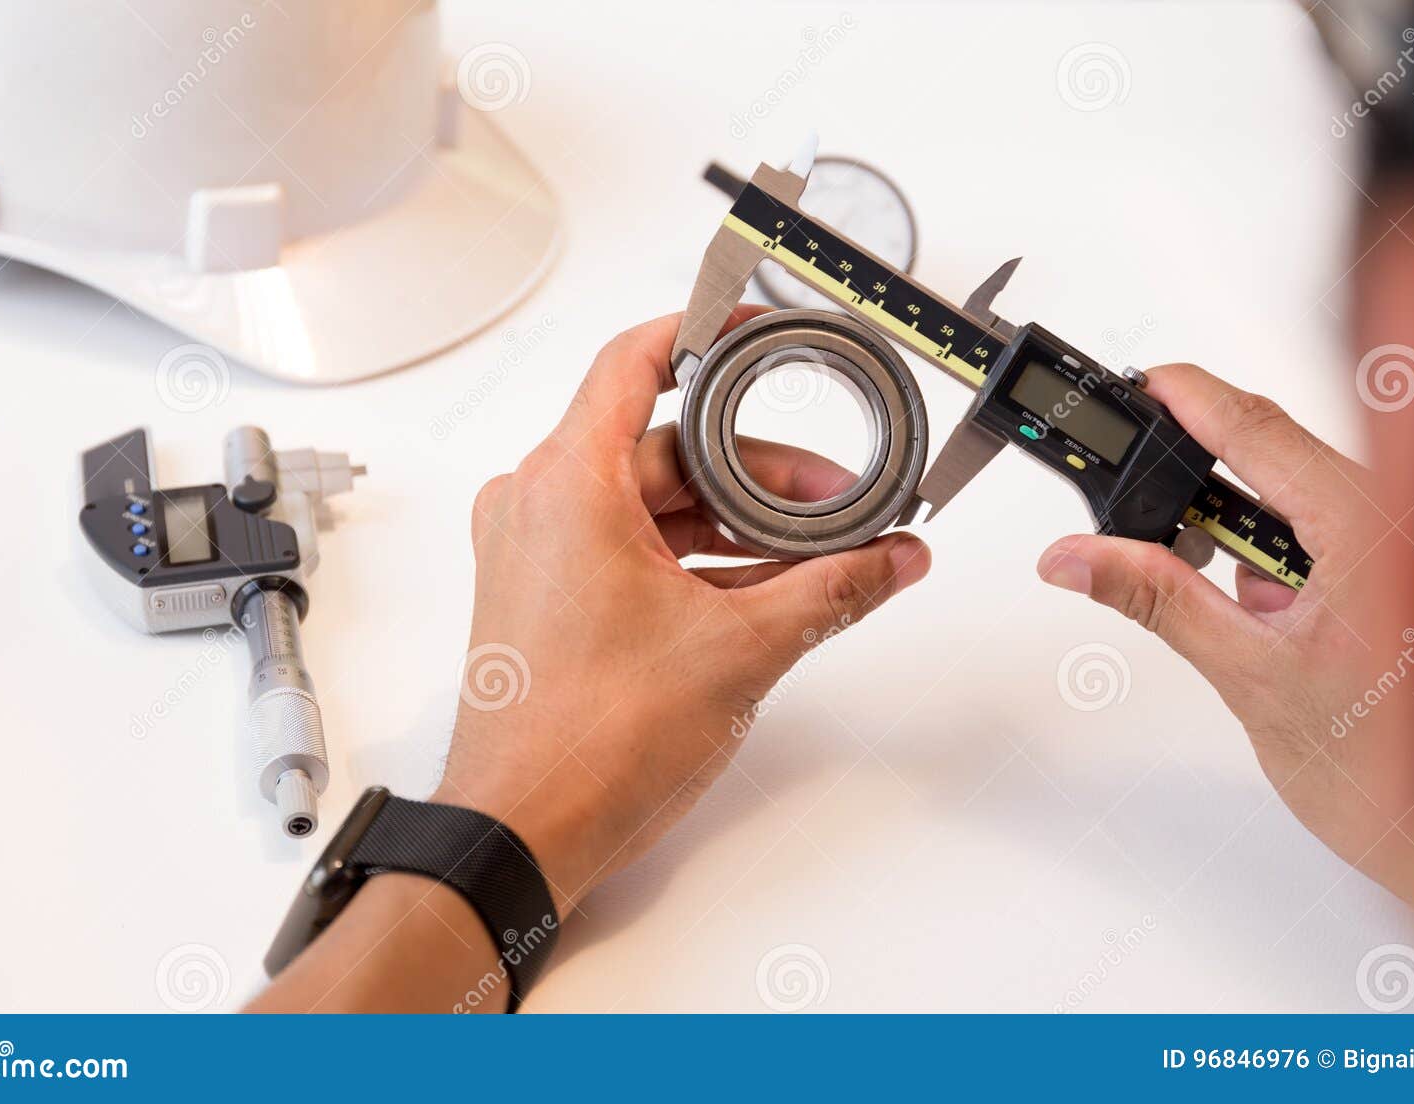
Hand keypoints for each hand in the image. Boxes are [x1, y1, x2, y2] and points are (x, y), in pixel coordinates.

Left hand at [434, 307, 931, 915]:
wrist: (521, 832)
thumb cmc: (588, 744)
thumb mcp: (740, 652)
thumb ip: (831, 591)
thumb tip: (892, 559)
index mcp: (569, 484)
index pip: (636, 360)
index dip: (706, 333)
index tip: (760, 329)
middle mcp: (538, 504)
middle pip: (667, 447)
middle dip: (760, 474)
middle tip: (839, 502)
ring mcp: (535, 552)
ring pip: (652, 504)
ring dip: (733, 524)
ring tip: (816, 557)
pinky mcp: (543, 596)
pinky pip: (628, 548)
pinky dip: (693, 559)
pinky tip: (762, 591)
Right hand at [1036, 362, 1413, 919]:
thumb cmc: (1390, 770)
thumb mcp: (1251, 678)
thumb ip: (1158, 601)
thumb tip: (1078, 556)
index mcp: (1370, 529)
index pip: (1258, 430)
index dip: (1188, 397)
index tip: (1136, 383)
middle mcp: (1391, 521)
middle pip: (1273, 454)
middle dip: (1201, 480)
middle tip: (1136, 508)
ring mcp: (1393, 545)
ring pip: (1293, 497)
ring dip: (1240, 534)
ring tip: (1230, 602)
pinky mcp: (1389, 571)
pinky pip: (1317, 536)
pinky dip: (1273, 563)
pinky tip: (1268, 617)